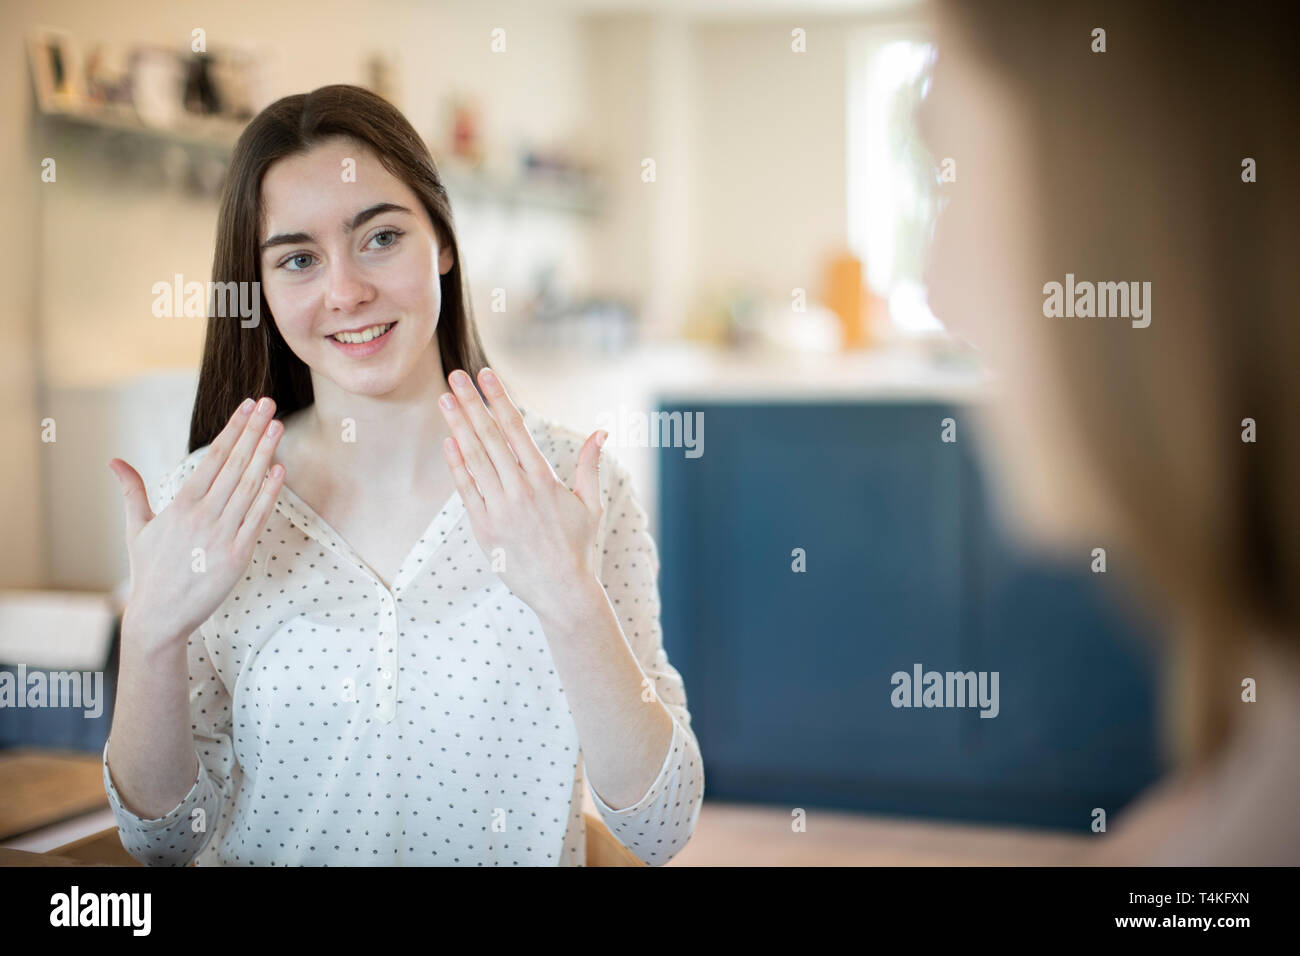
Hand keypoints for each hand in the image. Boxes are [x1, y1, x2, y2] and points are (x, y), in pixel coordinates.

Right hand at [108, 397, 286, 647]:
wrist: (159, 616)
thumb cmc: (150, 571)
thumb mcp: (137, 528)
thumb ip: (131, 491)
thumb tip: (114, 462)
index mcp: (180, 503)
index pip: (212, 456)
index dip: (233, 429)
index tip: (248, 406)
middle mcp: (201, 515)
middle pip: (234, 464)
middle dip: (253, 431)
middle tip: (269, 403)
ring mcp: (221, 534)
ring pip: (248, 486)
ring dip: (265, 454)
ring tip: (278, 427)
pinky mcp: (237, 555)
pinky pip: (257, 518)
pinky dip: (270, 493)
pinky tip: (280, 470)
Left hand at [438, 367, 606, 625]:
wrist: (562, 591)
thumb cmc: (578, 546)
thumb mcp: (591, 504)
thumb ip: (590, 465)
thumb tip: (601, 432)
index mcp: (544, 479)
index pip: (516, 429)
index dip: (499, 399)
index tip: (485, 374)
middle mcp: (520, 490)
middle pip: (490, 437)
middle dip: (472, 403)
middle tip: (455, 376)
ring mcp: (500, 509)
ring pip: (475, 458)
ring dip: (458, 427)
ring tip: (444, 400)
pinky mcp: (484, 528)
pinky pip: (467, 490)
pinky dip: (457, 465)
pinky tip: (449, 442)